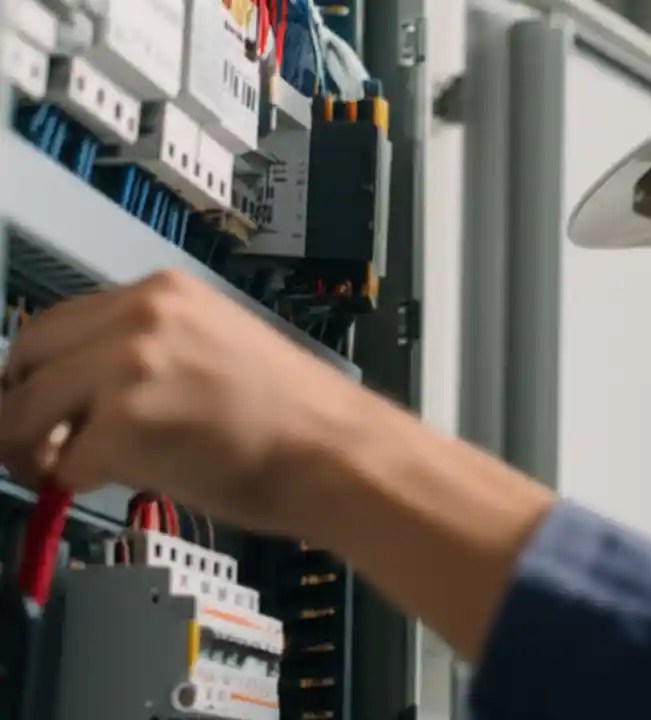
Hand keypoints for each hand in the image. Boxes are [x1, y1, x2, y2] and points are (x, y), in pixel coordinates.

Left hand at [0, 270, 373, 533]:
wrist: (340, 452)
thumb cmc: (296, 419)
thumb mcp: (214, 351)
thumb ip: (146, 355)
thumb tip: (86, 396)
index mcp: (164, 293)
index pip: (58, 322)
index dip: (42, 371)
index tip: (40, 403)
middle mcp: (141, 315)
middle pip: (28, 355)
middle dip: (21, 406)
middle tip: (33, 447)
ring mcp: (129, 365)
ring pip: (26, 408)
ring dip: (35, 448)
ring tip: (65, 472)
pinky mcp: (123, 422)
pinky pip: (63, 462)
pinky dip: (77, 484)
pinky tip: (121, 482)